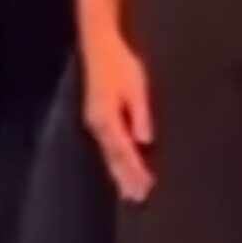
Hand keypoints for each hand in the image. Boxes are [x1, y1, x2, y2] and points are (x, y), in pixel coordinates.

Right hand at [82, 29, 155, 203]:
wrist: (99, 44)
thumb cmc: (119, 62)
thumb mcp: (135, 87)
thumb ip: (140, 114)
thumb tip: (145, 140)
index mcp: (107, 118)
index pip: (124, 151)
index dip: (135, 170)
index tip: (146, 187)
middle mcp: (98, 124)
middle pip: (113, 158)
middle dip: (125, 178)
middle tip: (137, 198)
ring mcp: (95, 122)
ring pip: (109, 154)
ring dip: (119, 173)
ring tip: (128, 192)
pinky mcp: (96, 117)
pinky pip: (107, 146)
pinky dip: (115, 160)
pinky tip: (119, 167)